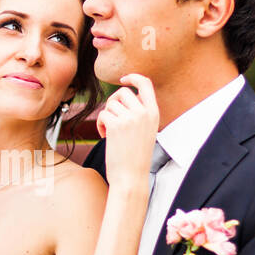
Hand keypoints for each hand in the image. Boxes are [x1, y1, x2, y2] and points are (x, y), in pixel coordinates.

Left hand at [97, 73, 159, 188]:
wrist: (131, 177)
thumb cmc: (135, 157)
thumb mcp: (145, 131)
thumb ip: (139, 113)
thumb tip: (121, 95)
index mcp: (154, 113)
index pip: (146, 84)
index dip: (133, 77)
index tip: (123, 78)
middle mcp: (144, 113)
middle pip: (123, 92)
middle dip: (113, 101)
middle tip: (111, 116)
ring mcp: (130, 118)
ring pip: (110, 104)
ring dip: (106, 116)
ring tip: (110, 132)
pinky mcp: (116, 125)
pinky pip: (102, 114)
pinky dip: (100, 124)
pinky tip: (105, 136)